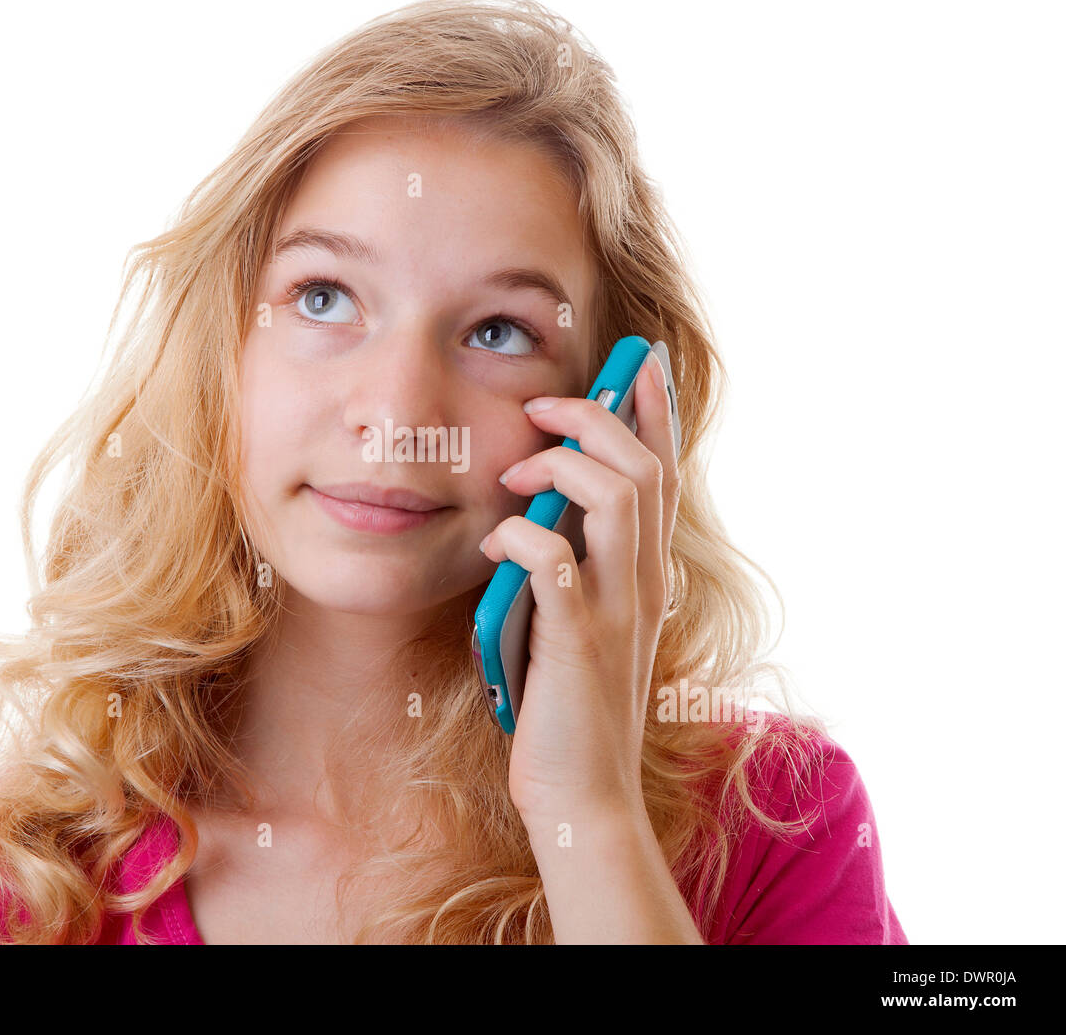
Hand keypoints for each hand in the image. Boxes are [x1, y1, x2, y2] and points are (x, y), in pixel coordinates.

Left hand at [479, 350, 681, 826]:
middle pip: (644, 468)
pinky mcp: (578, 641)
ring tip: (513, 478)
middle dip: (596, 418)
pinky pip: (555, 562)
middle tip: (541, 412)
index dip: (656, 414)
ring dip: (561, 468)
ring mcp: (616, 611)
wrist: (585, 796)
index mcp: (647, 574)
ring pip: (618, 496)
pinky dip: (520, 536)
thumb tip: (540, 514)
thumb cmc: (572, 706)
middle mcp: (644, 583)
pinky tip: (495, 545)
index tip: (639, 364)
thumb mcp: (586, 623)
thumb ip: (579, 569)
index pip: (665, 474)